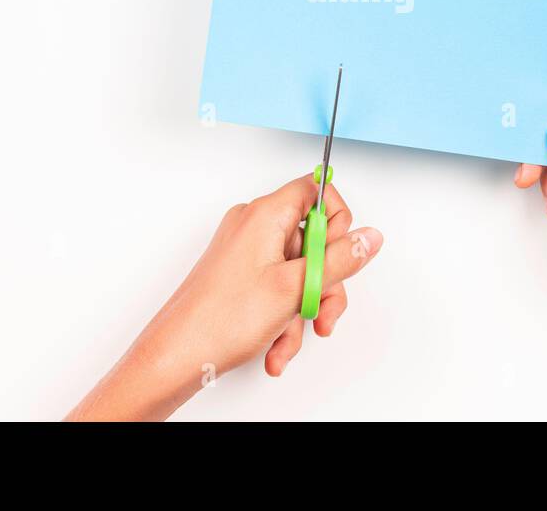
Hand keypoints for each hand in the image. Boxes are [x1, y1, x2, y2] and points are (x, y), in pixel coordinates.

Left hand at [68, 175, 381, 420]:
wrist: (176, 357)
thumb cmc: (219, 319)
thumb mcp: (295, 287)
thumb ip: (340, 259)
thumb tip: (369, 237)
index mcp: (264, 214)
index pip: (316, 190)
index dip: (336, 221)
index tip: (338, 254)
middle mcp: (254, 226)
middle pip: (313, 239)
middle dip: (324, 281)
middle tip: (322, 309)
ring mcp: (246, 252)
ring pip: (298, 271)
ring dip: (303, 309)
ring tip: (290, 338)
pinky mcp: (241, 277)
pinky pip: (278, 288)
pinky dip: (283, 317)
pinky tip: (276, 346)